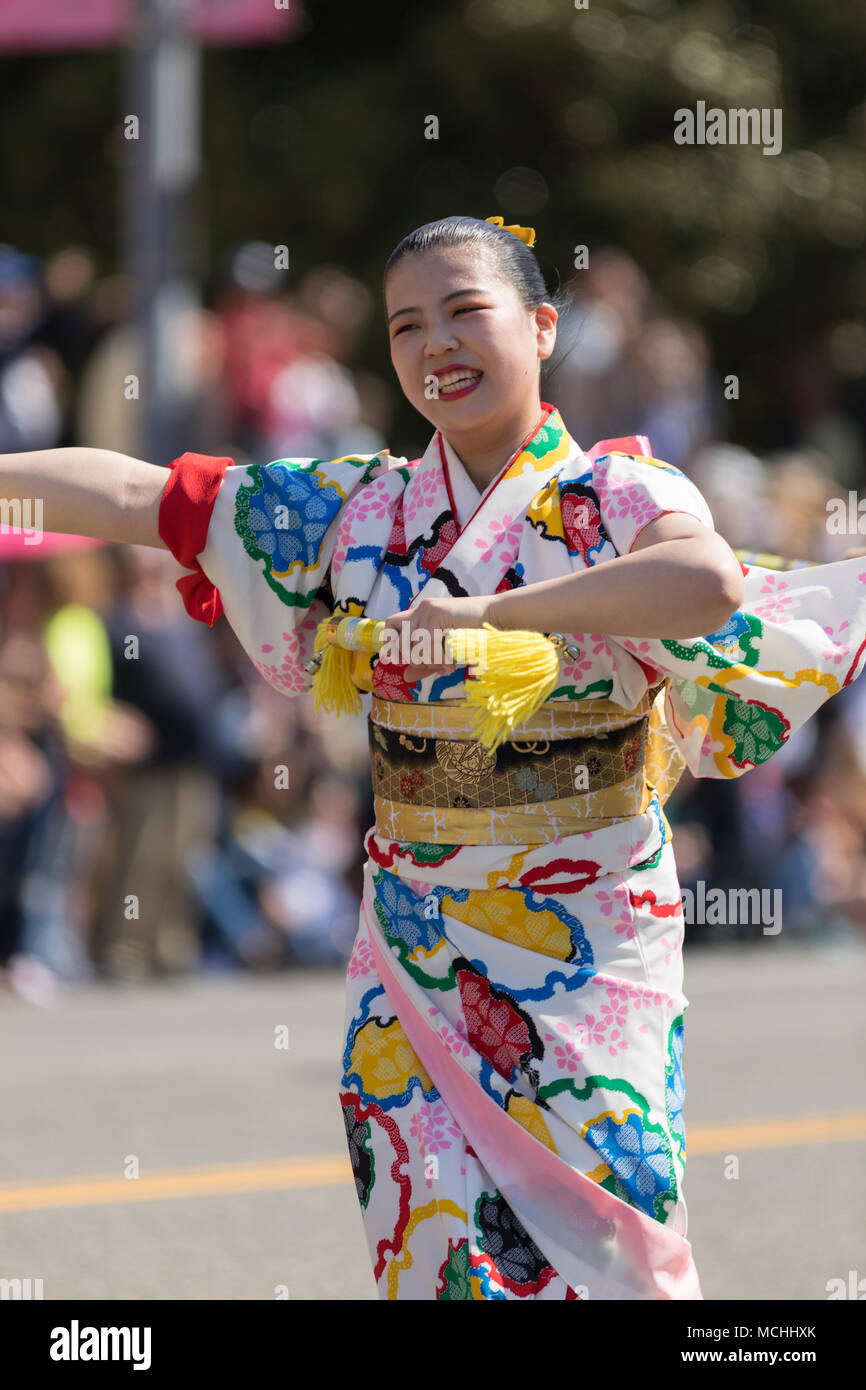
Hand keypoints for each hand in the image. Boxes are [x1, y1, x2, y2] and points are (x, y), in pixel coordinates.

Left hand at [381, 594, 496, 682]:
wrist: (497, 617)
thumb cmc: (474, 635)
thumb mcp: (445, 652)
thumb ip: (425, 663)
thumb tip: (405, 677)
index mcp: (421, 614)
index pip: (390, 627)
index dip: (392, 645)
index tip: (403, 661)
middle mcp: (421, 609)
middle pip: (398, 641)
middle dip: (415, 660)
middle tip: (436, 666)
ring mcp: (427, 610)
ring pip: (413, 647)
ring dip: (430, 662)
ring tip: (447, 663)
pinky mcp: (436, 613)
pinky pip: (427, 646)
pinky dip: (438, 659)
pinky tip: (451, 660)